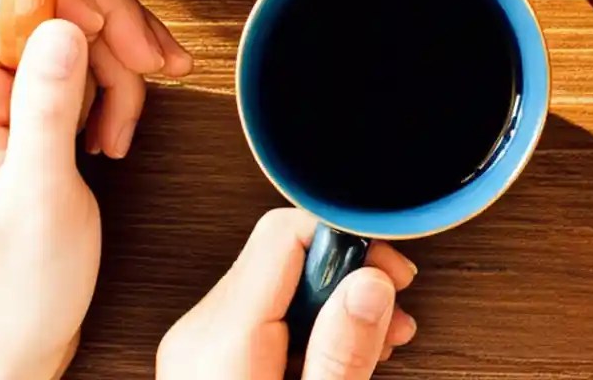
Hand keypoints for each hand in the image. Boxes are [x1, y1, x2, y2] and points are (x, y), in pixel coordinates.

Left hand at [0, 0, 191, 379]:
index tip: (124, 30)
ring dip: (120, 72)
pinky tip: (118, 132)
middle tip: (154, 70)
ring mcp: (4, 106)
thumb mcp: (38, 197)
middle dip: (115, 32)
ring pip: (77, 39)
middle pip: (55, 6)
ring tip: (127, 127)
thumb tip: (61, 26)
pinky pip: (80, 77)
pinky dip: (115, 95)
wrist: (0, 351)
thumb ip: (46, 104)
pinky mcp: (29, 125)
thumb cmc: (7, 294)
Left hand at [158, 209, 417, 379]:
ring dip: (335, 304)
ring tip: (377, 342)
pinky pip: (266, 316)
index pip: (285, 233)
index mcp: (221, 338)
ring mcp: (201, 345)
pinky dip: (309, 325)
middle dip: (350, 277)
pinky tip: (340, 353)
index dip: (347, 239)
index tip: (388, 269)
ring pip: (282, 284)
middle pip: (287, 256)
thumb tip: (369, 283)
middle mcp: (201, 332)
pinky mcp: (209, 360)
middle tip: (392, 312)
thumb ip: (342, 350)